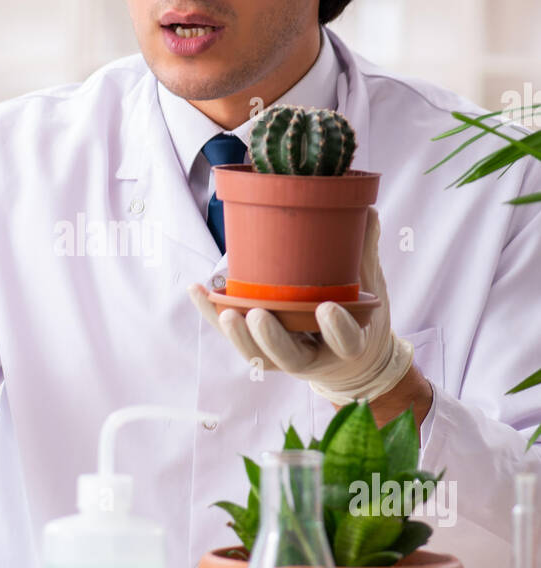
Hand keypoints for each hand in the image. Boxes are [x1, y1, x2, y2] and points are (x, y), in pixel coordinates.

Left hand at [188, 206, 414, 404]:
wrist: (350, 360)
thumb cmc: (361, 319)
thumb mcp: (371, 289)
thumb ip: (364, 251)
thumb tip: (365, 208)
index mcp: (349, 345)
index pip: (345, 342)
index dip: (337, 329)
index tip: (327, 308)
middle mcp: (314, 358)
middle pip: (289, 356)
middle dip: (271, 338)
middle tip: (258, 314)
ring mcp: (284, 357)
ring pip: (258, 354)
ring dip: (238, 335)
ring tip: (224, 311)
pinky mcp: (261, 350)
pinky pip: (236, 336)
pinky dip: (213, 314)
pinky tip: (196, 290)